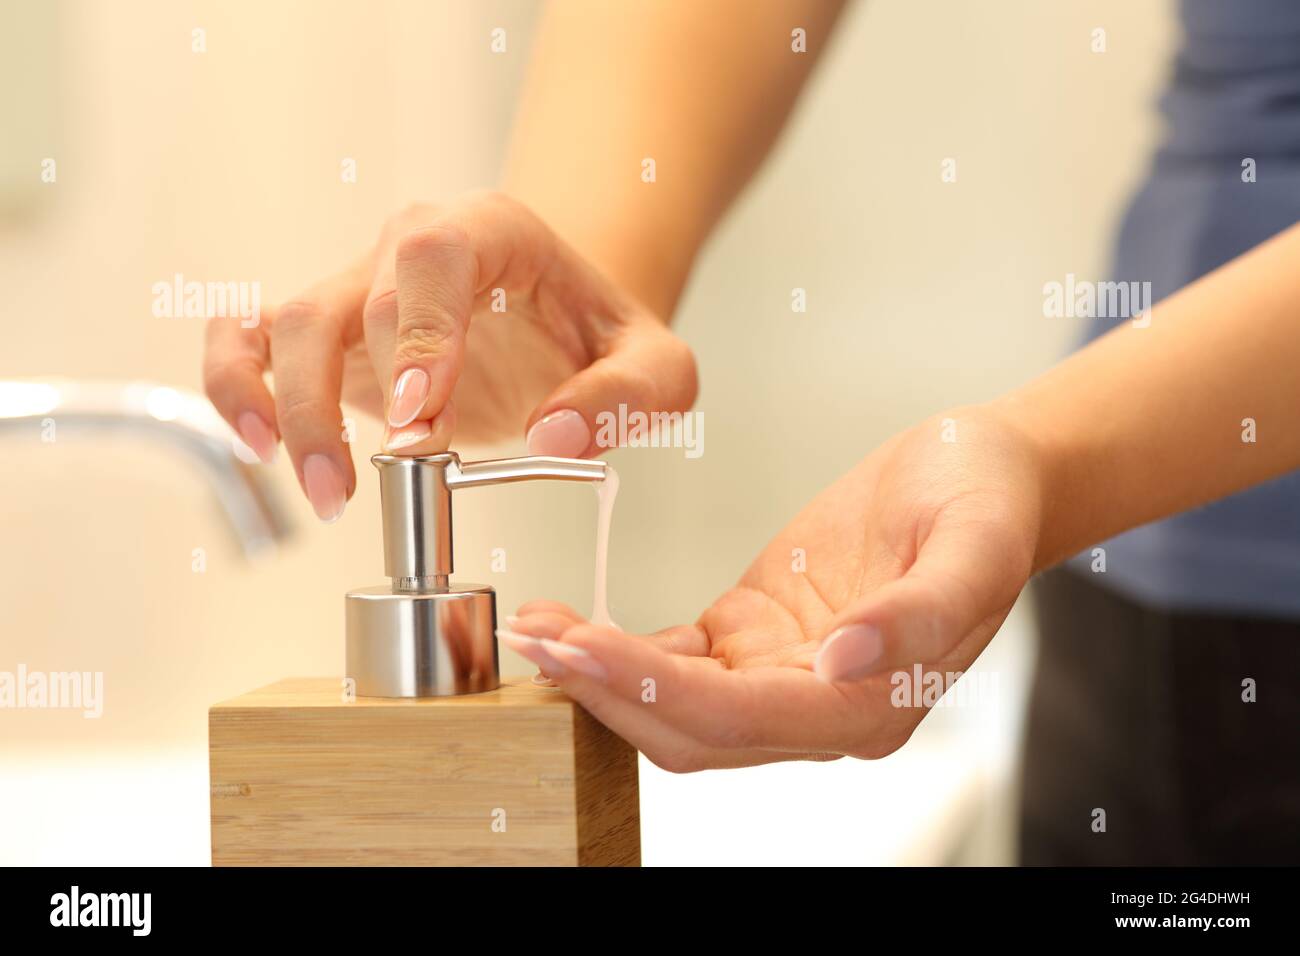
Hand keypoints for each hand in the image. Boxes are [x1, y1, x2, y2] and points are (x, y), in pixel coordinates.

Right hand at [202, 191, 696, 520]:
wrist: (559, 324)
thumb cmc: (598, 338)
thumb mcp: (657, 369)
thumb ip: (626, 396)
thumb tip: (558, 436)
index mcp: (491, 232)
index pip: (436, 259)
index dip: (419, 333)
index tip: (422, 416)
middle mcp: (410, 247)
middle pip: (356, 299)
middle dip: (364, 396)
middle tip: (390, 474)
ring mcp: (358, 285)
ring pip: (289, 322)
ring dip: (290, 407)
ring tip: (326, 491)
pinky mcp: (323, 332)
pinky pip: (248, 336)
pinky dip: (236, 383)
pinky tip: (259, 444)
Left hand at [503, 405, 1043, 770]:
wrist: (986, 470)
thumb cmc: (987, 501)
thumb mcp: (975, 542)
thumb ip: (919, 614)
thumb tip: (846, 660)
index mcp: (870, 703)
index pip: (741, 718)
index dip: (654, 691)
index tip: (582, 649)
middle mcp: (820, 706)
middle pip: (690, 728)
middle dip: (606, 692)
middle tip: (535, 643)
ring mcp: (783, 673)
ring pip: (672, 702)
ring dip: (601, 675)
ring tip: (537, 630)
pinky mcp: (757, 634)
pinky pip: (678, 660)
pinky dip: (622, 648)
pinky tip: (575, 623)